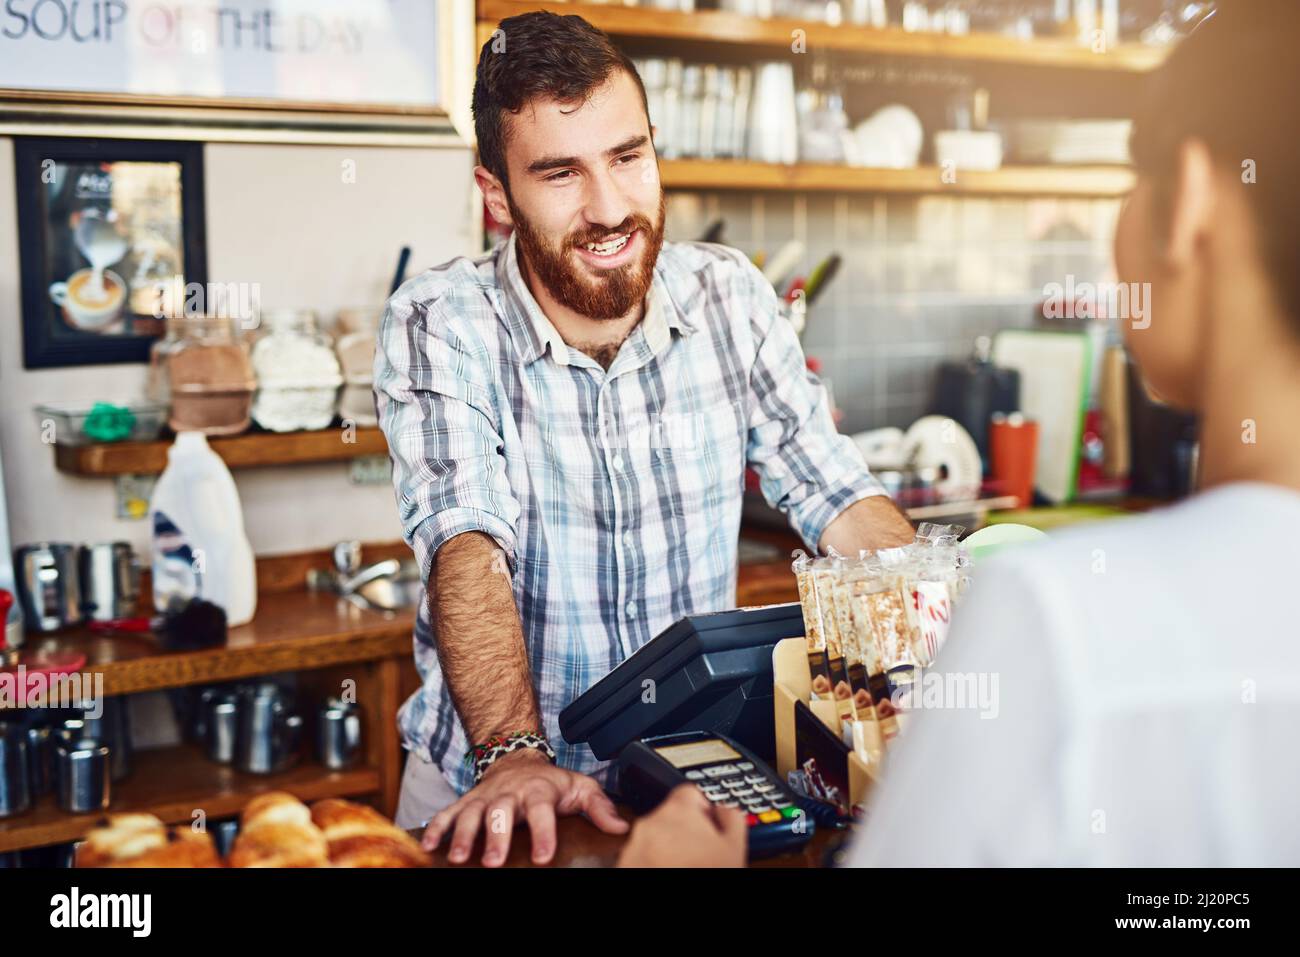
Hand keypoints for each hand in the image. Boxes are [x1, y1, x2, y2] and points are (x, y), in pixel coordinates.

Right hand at [421, 749, 627, 865]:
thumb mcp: (579, 788)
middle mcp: (508, 793)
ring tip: (459, 857)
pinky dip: (437, 827)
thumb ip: (599, 807)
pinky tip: (429, 846)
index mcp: (538, 790)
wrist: (516, 758)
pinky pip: (447, 813)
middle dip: (496, 836)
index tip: (543, 855)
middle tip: (493, 861)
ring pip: (471, 813)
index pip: (542, 810)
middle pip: (501, 812)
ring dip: (463, 834)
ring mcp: (485, 797)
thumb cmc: (549, 782)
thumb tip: (621, 827)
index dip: (543, 833)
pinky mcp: (466, 801)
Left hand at [616, 785, 747, 867]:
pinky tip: (671, 872)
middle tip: (701, 853)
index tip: (710, 826)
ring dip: (670, 848)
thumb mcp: (734, 847)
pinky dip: (655, 862)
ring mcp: (634, 845)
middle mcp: (649, 823)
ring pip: (657, 837)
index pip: (690, 792)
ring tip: (687, 867)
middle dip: (686, 831)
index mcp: (677, 810)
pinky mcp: (625, 863)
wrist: (674, 916)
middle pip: (672, 816)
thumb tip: (724, 810)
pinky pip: (644, 856)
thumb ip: (732, 817)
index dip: (704, 810)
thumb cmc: (702, 875)